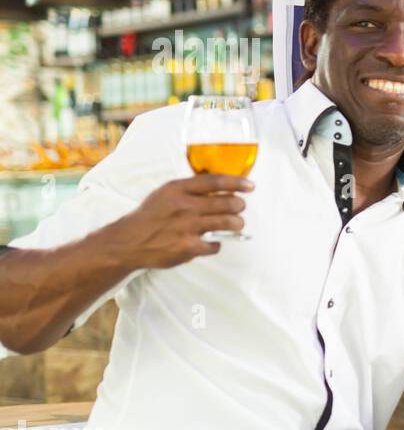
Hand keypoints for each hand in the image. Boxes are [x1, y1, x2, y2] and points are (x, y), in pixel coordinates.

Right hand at [105, 175, 253, 268]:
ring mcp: (187, 227)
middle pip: (228, 203)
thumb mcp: (165, 194)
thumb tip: (220, 188)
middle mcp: (184, 206)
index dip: (237, 183)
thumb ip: (189, 189)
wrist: (128, 242)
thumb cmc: (151, 216)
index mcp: (178, 189)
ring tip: (235, 224)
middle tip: (239, 208)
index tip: (250, 186)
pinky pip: (216, 245)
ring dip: (236, 224)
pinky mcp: (188, 247)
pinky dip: (216, 244)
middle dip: (239, 206)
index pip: (215, 181)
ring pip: (229, 223)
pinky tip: (210, 242)